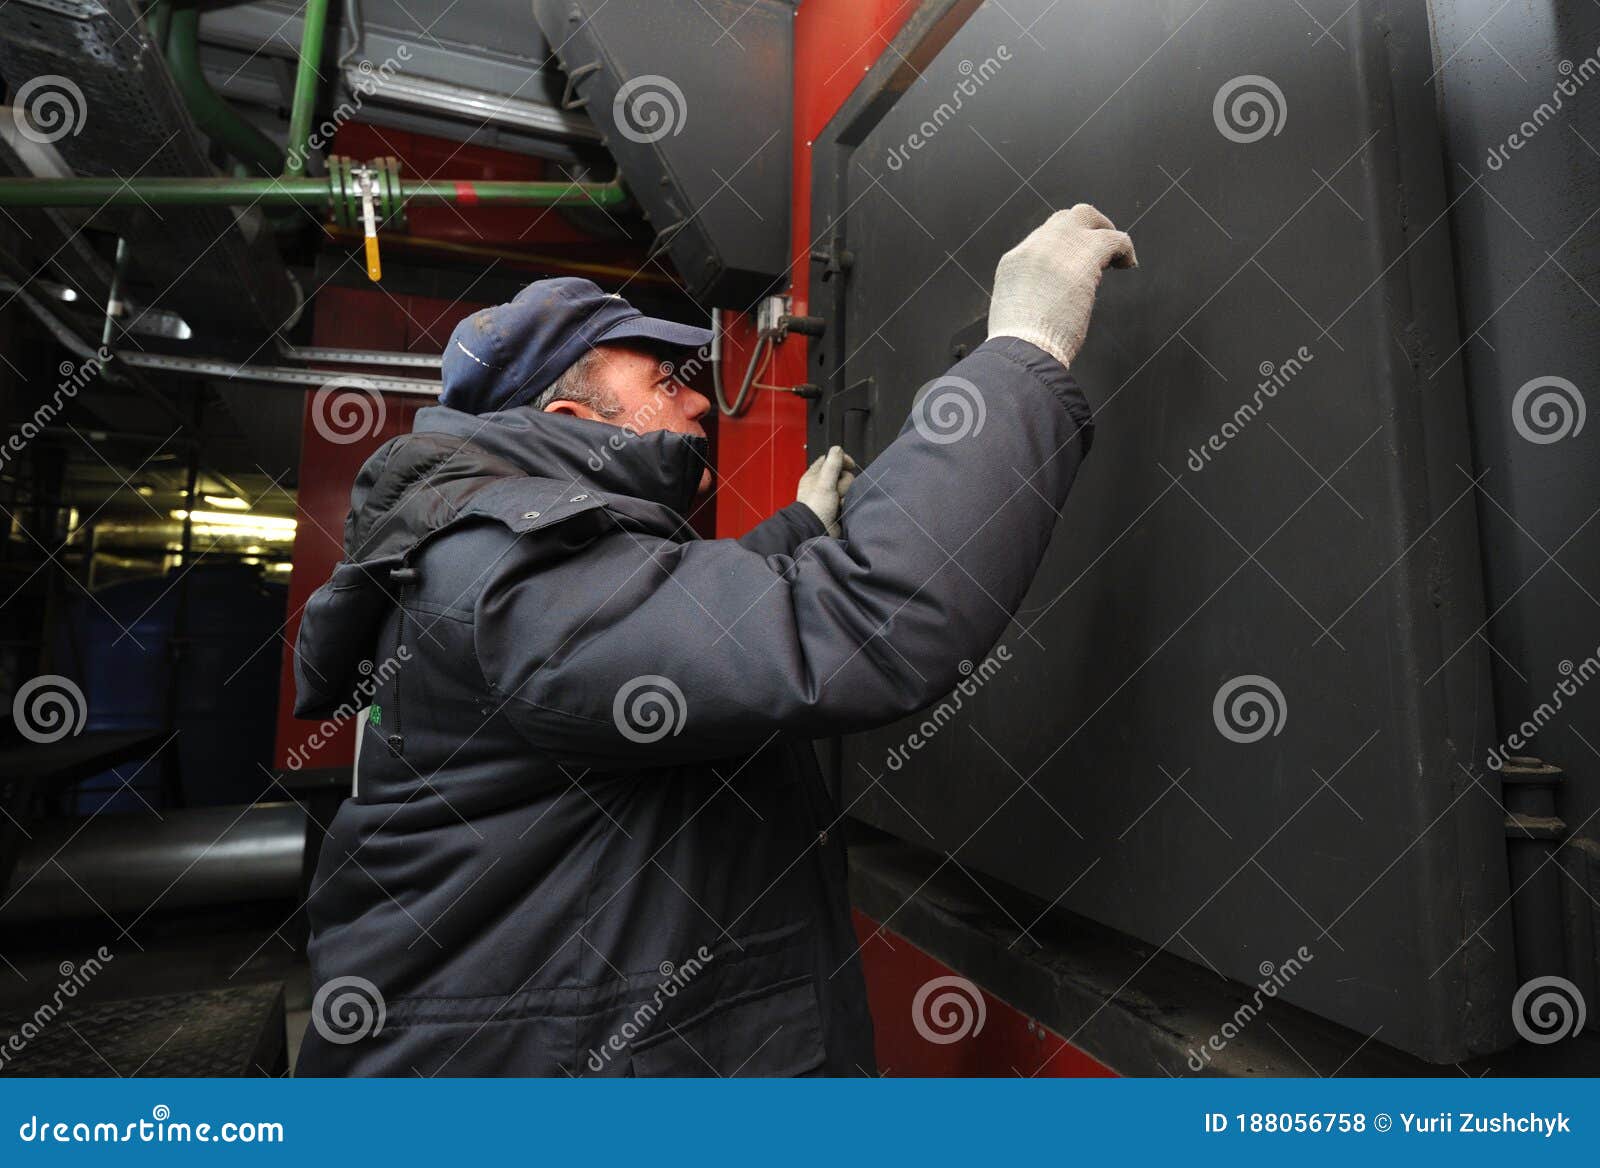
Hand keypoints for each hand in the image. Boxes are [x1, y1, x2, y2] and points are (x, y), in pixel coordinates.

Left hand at [796, 446, 857, 537]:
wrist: (815, 530)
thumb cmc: (814, 508)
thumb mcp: (824, 481)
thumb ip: (832, 464)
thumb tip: (837, 449)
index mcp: (815, 475)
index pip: (830, 460)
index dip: (841, 460)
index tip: (850, 464)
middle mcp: (822, 485)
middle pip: (842, 475)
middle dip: (843, 483)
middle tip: (836, 491)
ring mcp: (829, 497)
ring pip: (847, 488)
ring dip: (845, 495)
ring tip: (837, 503)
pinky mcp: (836, 508)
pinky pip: (848, 500)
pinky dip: (846, 504)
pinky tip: (840, 509)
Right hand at [987, 203, 1136, 369]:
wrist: (1022, 348)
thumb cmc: (1019, 347)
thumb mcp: (1014, 316)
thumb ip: (1029, 300)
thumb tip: (1046, 308)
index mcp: (1015, 263)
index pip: (1041, 242)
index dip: (1062, 252)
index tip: (1073, 268)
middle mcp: (1035, 246)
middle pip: (1062, 220)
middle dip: (1082, 230)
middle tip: (1099, 250)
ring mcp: (1059, 246)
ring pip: (1086, 216)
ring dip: (1103, 231)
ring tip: (1117, 255)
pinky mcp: (1086, 254)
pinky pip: (1114, 238)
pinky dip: (1125, 249)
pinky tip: (1128, 264)